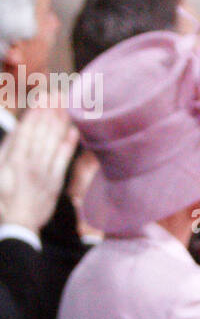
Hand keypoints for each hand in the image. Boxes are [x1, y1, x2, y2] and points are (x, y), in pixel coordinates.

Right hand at [0, 109, 76, 233]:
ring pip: (52, 142)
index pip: (26, 129)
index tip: (43, 97)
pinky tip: (74, 131)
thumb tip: (18, 132)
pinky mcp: (54, 183)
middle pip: (41, 132)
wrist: (17, 224)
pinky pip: (62, 161)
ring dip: (60, 122)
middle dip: (50, 111)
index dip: (35, 112)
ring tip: (66, 105)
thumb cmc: (3, 198)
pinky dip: (68, 145)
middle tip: (59, 93)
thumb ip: (7, 150)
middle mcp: (30, 162)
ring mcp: (44, 172)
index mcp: (13, 158)